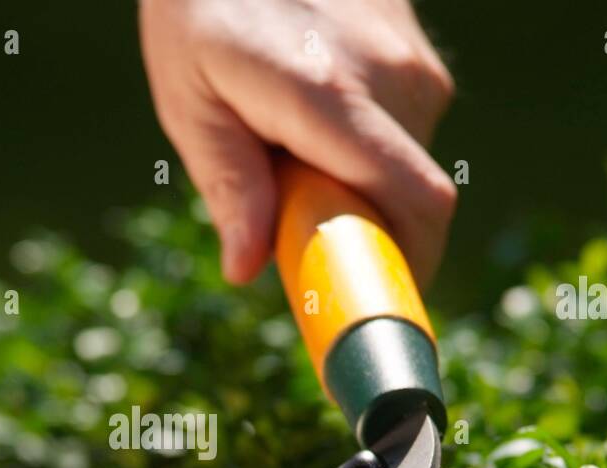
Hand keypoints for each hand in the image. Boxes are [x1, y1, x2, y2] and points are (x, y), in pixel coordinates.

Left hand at [140, 0, 455, 285]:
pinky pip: (401, 121)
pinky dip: (362, 139)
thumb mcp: (190, 101)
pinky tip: (307, 104)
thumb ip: (229, 186)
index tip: (379, 299)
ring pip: (403, 158)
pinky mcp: (414, 44)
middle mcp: (390, 75)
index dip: (412, 266)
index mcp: (329, 97)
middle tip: (291, 206)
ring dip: (355, 175)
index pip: (416, 202)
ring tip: (288, 138)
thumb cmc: (198, 8)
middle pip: (406, 192)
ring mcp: (411, 55)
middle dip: (359, 221)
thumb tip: (249, 268)